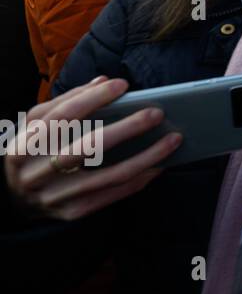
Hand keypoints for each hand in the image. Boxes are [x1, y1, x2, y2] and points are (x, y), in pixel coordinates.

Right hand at [3, 76, 181, 220]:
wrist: (14, 198)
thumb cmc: (32, 151)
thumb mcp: (36, 126)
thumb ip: (67, 101)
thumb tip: (103, 81)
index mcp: (23, 146)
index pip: (62, 117)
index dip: (93, 99)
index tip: (122, 84)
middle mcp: (37, 173)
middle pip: (89, 148)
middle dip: (127, 129)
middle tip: (157, 113)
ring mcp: (56, 197)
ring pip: (110, 175)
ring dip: (147, 157)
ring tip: (174, 139)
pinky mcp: (73, 212)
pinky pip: (115, 194)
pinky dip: (141, 178)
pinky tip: (161, 164)